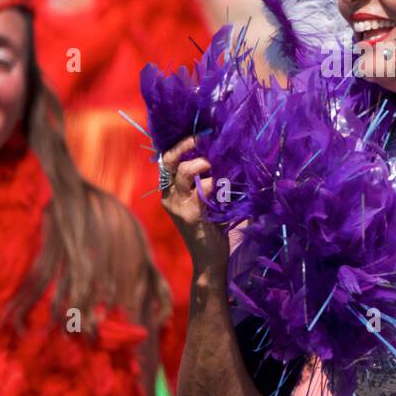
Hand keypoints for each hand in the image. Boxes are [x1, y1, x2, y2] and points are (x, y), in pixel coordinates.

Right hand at [159, 135, 227, 267]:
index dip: (180, 145)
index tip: (200, 134)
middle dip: (187, 145)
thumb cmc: (213, 229)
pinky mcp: (191, 214)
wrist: (210, 260)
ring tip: (219, 163)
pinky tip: (228, 184)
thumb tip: (225, 155)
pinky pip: (203, 188)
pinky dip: (217, 181)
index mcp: (170, 192)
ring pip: (184, 170)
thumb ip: (208, 181)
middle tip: (204, 138)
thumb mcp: (207, 201)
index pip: (166, 161)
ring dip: (204, 162)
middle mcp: (169, 197)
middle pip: (169, 161)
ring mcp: (178, 205)